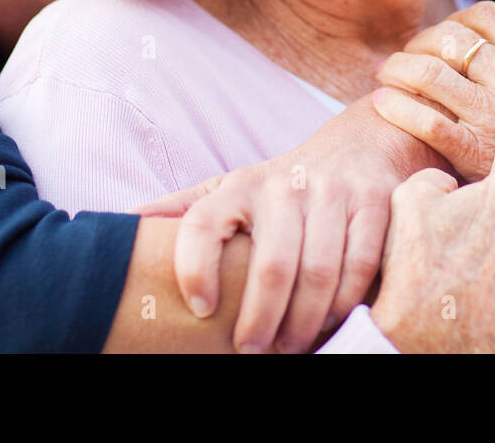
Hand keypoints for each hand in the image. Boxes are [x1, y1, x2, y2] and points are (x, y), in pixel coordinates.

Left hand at [133, 95, 412, 352]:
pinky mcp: (373, 203)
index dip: (194, 266)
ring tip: (290, 347)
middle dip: (261, 317)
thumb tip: (121, 225)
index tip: (200, 307)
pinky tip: (331, 325)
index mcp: (240, 185)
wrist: (358, 145)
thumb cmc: (281, 184)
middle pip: (273, 263)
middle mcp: (285, 184)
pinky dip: (347, 305)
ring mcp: (332, 192)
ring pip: (320, 271)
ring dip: (305, 321)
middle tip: (251, 350)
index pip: (203, 220)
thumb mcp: (229, 188)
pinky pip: (360, 266)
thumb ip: (182, 209)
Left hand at [372, 1, 494, 180]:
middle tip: (406, 54)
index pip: (484, 15)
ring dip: (398, 67)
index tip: (442, 35)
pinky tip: (382, 101)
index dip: (455, 19)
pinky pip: (423, 120)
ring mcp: (494, 117)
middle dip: (420, 42)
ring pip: (428, 73)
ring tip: (389, 72)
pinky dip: (395, 105)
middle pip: (449, 40)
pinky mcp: (472, 152)